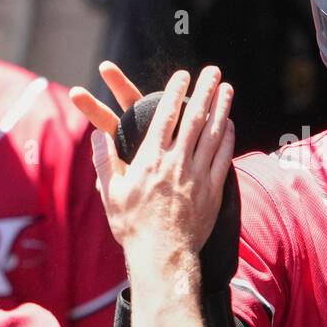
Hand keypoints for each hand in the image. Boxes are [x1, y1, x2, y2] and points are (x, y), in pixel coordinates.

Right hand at [76, 66, 234, 258]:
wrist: (162, 256)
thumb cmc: (133, 226)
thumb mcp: (111, 194)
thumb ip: (105, 162)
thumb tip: (96, 136)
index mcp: (149, 160)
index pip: (165, 117)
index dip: (174, 93)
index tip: (182, 76)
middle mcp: (175, 163)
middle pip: (194, 118)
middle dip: (204, 90)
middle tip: (213, 71)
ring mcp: (197, 176)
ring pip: (213, 134)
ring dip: (221, 108)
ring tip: (226, 89)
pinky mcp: (212, 190)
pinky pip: (223, 157)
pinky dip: (227, 138)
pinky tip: (229, 124)